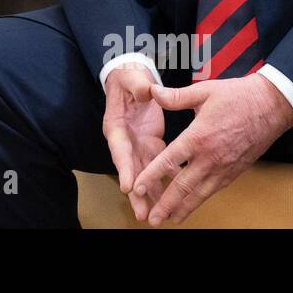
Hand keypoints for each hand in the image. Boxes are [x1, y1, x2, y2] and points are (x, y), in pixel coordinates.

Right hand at [101, 64, 165, 222]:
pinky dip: (167, 178)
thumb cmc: (129, 79)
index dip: (123, 167)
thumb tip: (147, 91)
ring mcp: (138, 144)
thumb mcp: (131, 78)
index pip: (119, 149)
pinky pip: (159, 165)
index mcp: (116, 125)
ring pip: (144, 172)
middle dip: (136, 192)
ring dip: (151, 193)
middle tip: (142, 214)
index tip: (126, 186)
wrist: (134, 79)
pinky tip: (177, 192)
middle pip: (129, 169)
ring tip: (158, 214)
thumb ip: (138, 85)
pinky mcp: (151, 144)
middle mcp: (125, 140)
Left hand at [130, 74, 292, 226]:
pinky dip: (201, 200)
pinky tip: (192, 204)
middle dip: (166, 204)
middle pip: (184, 187)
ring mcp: (224, 167)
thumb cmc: (239, 97)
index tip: (138, 187)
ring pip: (200, 194)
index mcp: (198, 137)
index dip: (151, 176)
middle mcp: (210, 157)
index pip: (168, 161)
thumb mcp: (203, 91)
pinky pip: (214, 189)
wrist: (272, 106)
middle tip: (152, 219)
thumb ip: (175, 97)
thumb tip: (152, 92)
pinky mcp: (235, 171)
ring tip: (170, 220)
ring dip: (184, 208)